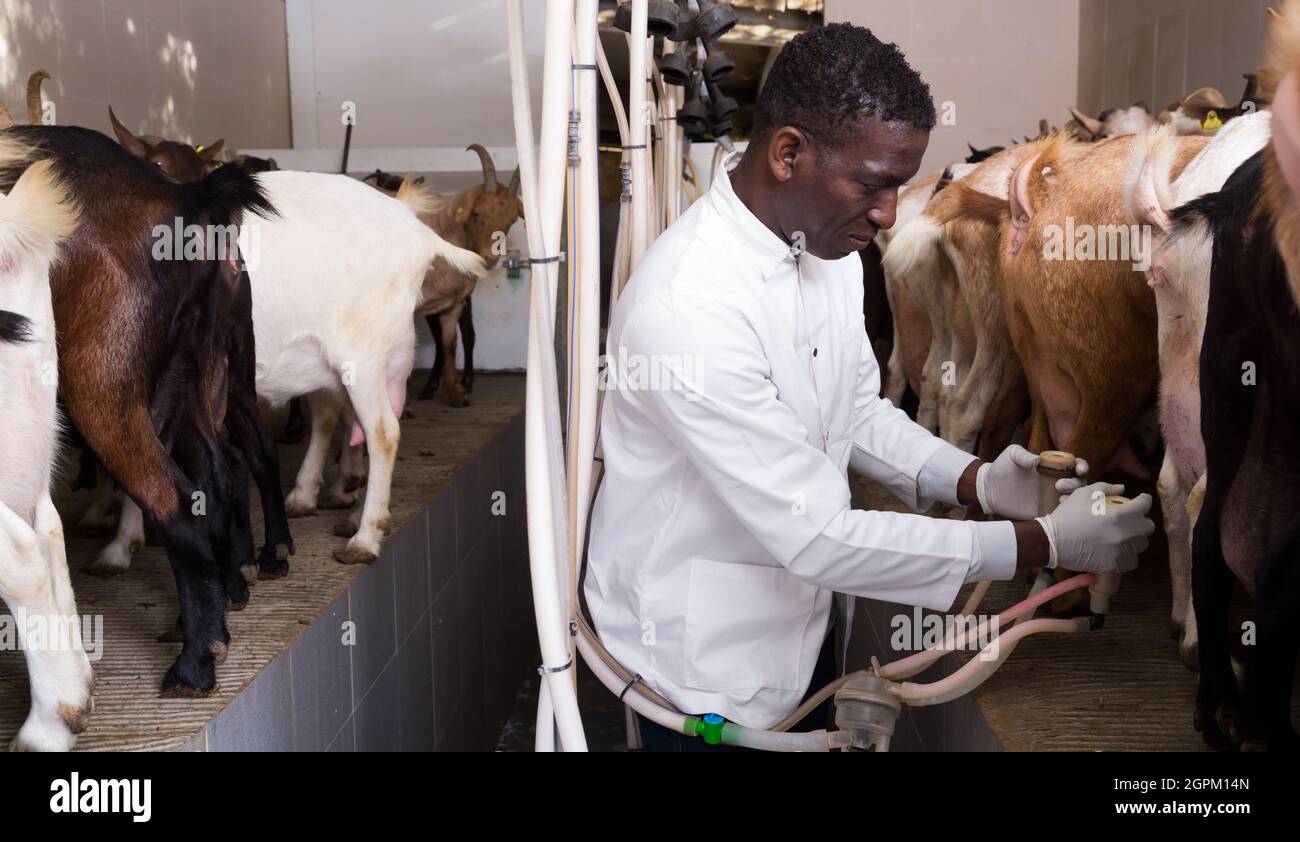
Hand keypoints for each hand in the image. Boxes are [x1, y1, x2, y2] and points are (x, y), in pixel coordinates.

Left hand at [975, 445, 1086, 519]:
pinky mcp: (1045, 511)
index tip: (1079, 469)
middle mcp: (1056, 481)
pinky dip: (1065, 514)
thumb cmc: (1001, 467)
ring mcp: (1051, 497)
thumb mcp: (1011, 455)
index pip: (1074, 464)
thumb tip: (1037, 460)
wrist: (988, 489)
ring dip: (1074, 499)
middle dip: (1076, 484)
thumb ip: (1023, 454)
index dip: (1082, 466)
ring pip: (1074, 499)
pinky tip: (1058, 512)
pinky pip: (1061, 515)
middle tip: (1059, 485)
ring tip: (1061, 499)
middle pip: (1079, 483)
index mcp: (1052, 466)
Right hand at [1035, 483, 1154, 572]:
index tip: (1140, 500)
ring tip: (1123, 535)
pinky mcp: (1115, 565)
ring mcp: (1121, 552)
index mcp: (1120, 515)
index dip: (1143, 500)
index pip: (1145, 505)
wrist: (1052, 541)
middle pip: (1147, 527)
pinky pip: (1131, 560)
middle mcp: (1125, 534)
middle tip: (1130, 518)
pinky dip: (1128, 555)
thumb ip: (1105, 488)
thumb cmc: (1068, 515)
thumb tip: (1121, 488)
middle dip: (1141, 520)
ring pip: (1141, 544)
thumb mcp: (1084, 494)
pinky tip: (1118, 550)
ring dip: (1135, 537)